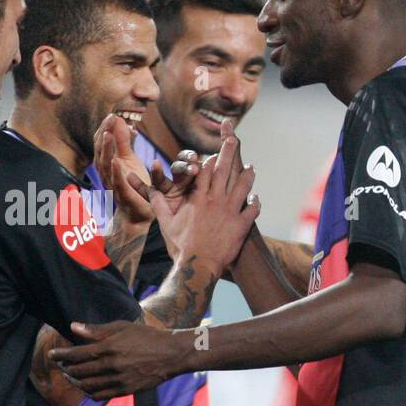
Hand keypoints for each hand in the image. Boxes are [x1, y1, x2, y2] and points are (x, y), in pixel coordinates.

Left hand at [49, 319, 189, 398]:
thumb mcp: (122, 327)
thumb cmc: (147, 337)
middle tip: (60, 365)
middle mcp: (112, 365)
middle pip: (79, 370)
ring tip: (71, 376)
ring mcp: (119, 379)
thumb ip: (97, 329)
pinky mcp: (125, 390)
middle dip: (66, 368)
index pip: (77, 354)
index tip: (52, 355)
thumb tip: (73, 327)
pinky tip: (86, 388)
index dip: (61, 355)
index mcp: (109, 347)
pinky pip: (101, 395)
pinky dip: (89, 393)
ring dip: (75, 381)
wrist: (172, 354)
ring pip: (88, 385)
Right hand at [94, 114, 153, 226]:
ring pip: (105, 165)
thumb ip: (124, 142)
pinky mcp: (123, 195)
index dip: (106, 128)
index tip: (112, 114)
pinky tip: (116, 161)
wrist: (138, 213)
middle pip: (101, 150)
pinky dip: (115, 172)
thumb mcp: (129, 159)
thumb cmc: (132, 184)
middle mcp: (105, 172)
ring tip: (107, 134)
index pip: (102, 142)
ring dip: (106, 149)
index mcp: (106, 162)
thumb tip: (120, 120)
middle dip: (104, 133)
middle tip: (110, 118)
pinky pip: (117, 182)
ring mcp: (112, 184)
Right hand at [129, 120, 259, 272]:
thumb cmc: (180, 245)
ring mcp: (230, 211)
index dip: (211, 160)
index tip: (215, 152)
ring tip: (251, 168)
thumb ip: (158, 204)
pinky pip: (253, 209)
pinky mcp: (241, 225)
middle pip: (225, 171)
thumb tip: (149, 192)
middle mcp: (215, 200)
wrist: (198, 265)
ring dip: (248, 175)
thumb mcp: (166, 222)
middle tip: (234, 140)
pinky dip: (255, 203)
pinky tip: (256, 199)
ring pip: (243, 187)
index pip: (206, 171)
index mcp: (197, 197)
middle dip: (230, 153)